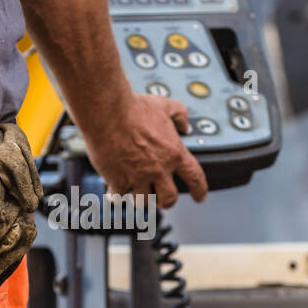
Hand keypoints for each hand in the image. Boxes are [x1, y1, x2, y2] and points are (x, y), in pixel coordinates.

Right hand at [82, 92, 207, 207]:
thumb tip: (184, 125)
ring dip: (140, 197)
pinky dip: (116, 194)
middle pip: (169, 199)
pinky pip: (118, 196)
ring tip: (135, 191)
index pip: (195, 178)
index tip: (199, 197)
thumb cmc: (133, 108)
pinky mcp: (117, 180)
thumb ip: (179, 115)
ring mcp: (137, 176)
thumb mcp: (164, 106)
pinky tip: (113, 190)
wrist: (107, 112)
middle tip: (160, 196)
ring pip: (144, 201)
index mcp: (174, 153)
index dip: (199, 190)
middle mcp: (158, 169)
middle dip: (165, 201)